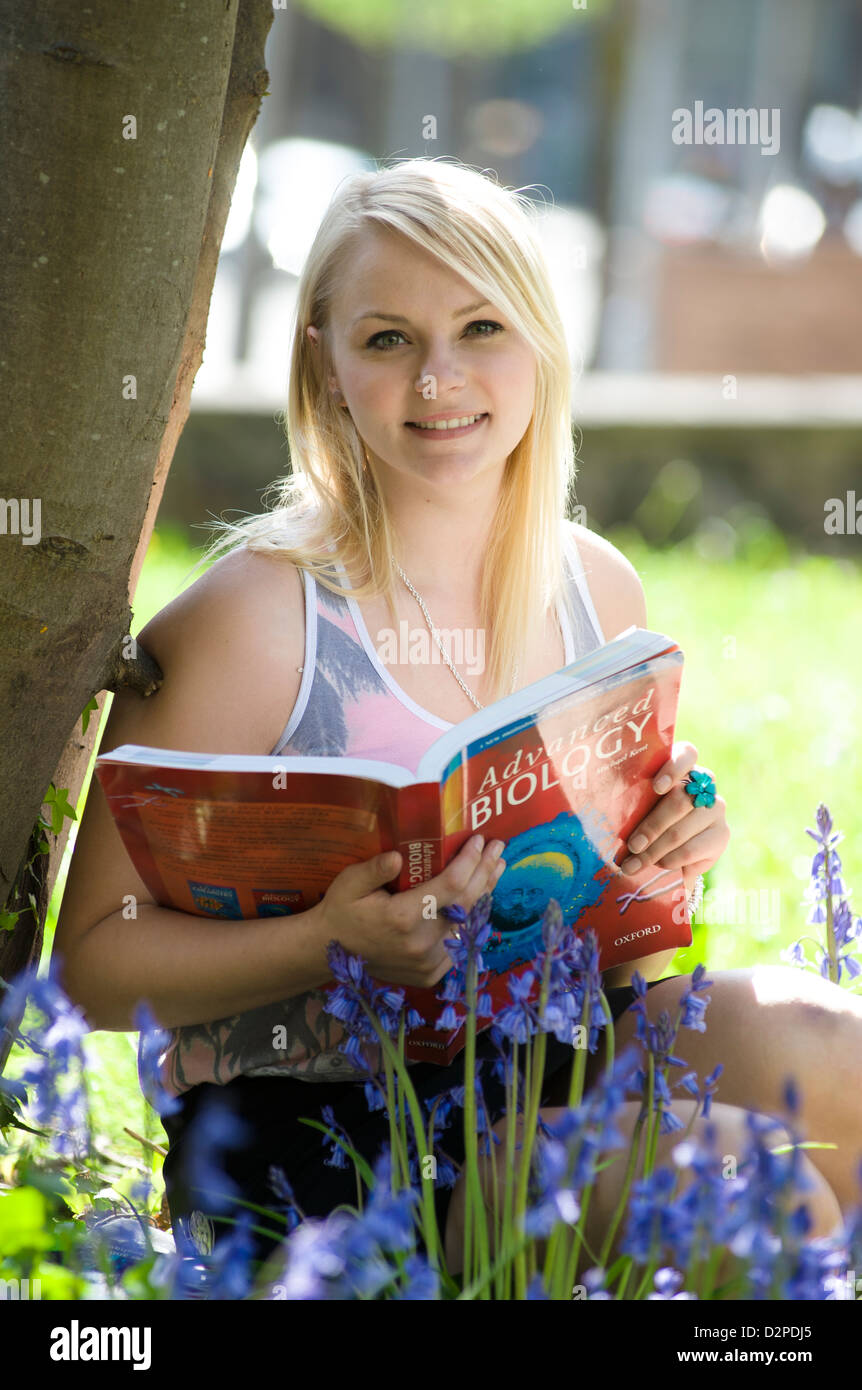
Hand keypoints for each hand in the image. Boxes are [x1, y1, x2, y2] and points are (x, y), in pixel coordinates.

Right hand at [311, 834, 506, 989]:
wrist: (329, 951)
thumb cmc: (342, 910)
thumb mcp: (348, 883)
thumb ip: (373, 869)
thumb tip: (397, 857)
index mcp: (402, 917)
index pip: (450, 885)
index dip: (469, 861)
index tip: (479, 841)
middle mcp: (421, 943)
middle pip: (466, 903)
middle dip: (485, 872)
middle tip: (498, 849)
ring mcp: (428, 962)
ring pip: (468, 924)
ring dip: (484, 894)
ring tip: (495, 869)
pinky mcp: (430, 973)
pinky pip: (459, 943)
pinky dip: (471, 919)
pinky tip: (479, 899)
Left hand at [618, 741, 728, 882]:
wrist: (675, 848)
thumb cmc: (647, 816)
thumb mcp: (639, 803)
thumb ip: (633, 800)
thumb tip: (599, 813)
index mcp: (683, 766)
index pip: (687, 754)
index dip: (673, 768)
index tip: (656, 787)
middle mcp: (704, 784)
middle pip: (679, 802)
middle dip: (651, 827)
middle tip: (632, 846)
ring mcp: (716, 809)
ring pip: (681, 831)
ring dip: (654, 851)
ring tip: (633, 864)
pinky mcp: (722, 835)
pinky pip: (691, 850)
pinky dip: (669, 860)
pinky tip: (657, 865)